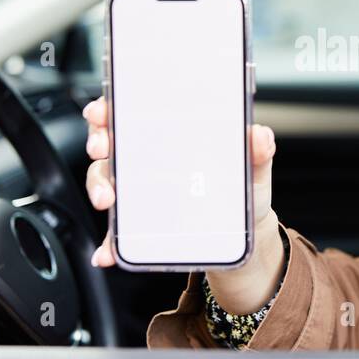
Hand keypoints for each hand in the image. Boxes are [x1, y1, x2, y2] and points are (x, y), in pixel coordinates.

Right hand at [81, 95, 276, 267]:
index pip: (133, 112)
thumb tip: (260, 135)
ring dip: (97, 187)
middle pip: (111, 141)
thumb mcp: (254, 171)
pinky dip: (108, 243)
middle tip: (103, 149)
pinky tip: (108, 253)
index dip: (111, 106)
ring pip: (104, 180)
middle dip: (99, 141)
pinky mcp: (139, 224)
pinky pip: (116, 231)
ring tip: (107, 200)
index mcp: (172, 137)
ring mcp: (139, 191)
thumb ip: (259, 153)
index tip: (102, 110)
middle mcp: (148, 159)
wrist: (244, 234)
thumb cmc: (244, 191)